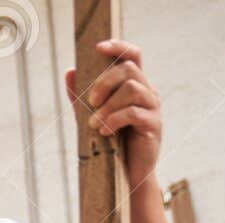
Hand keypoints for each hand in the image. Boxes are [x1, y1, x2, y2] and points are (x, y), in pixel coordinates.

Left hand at [67, 39, 160, 189]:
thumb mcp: (91, 115)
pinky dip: (115, 120)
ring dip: (108, 105)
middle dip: (105, 81)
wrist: (124, 173)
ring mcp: (152, 107)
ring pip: (132, 89)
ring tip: (93, 124)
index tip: (99, 47)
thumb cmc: (109, 142)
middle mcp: (146, 91)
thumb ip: (80, 96)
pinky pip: (134, 113)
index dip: (119, 46)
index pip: (133, 55)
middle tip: (90, 101)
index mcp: (134, 84)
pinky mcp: (154, 124)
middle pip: (130, 69)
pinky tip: (103, 132)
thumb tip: (69, 72)